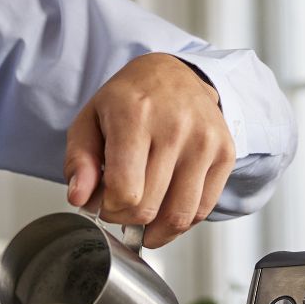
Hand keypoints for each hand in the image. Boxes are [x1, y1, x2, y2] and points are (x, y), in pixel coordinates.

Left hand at [64, 51, 234, 247]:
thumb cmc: (128, 100)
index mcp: (134, 115)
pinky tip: (166, 209)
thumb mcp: (89, 121)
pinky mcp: (225, 153)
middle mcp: (175, 127)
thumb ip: (79, 161)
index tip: (103, 202)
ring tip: (142, 215)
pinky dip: (181, 221)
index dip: (108, 209)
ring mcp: (205, 141)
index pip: (124, 191)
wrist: (174, 75)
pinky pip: (203, 209)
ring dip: (155, 229)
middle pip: (149, 208)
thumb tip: (79, 198)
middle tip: (120, 204)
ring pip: (179, 216)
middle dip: (127, 217)